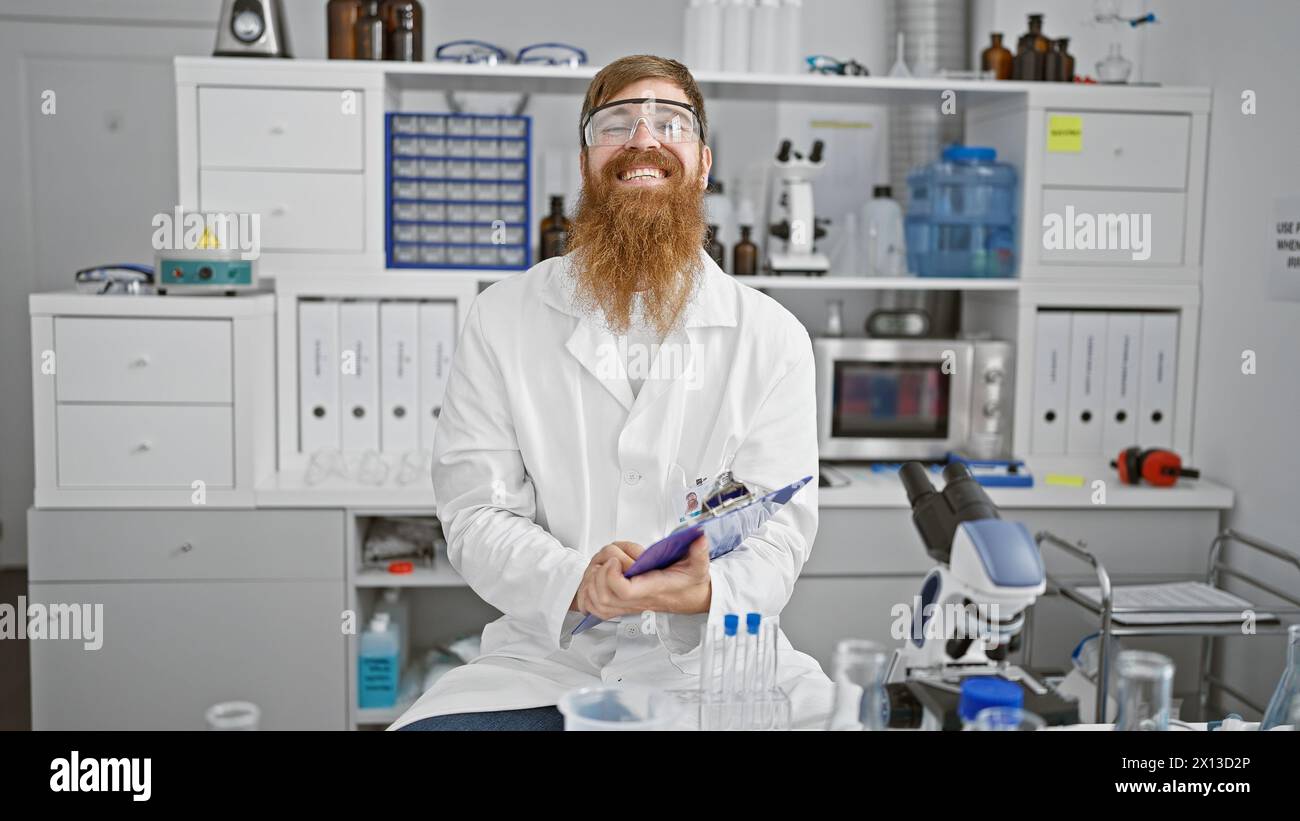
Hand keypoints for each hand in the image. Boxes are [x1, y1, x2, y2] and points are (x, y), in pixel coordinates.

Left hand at [576, 535, 711, 619]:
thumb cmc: (691, 582)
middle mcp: (637, 599)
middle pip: (603, 597)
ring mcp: (628, 605)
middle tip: (608, 561)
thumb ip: (699, 551)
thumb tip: (699, 537)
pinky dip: (589, 595)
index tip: (617, 560)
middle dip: (599, 575)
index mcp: (652, 588)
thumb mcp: (698, 565)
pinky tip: (596, 580)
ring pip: (596, 604)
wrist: (692, 597)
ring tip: (602, 567)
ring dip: (592, 582)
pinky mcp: (623, 606)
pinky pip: (596, 610)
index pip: (624, 591)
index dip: (613, 575)